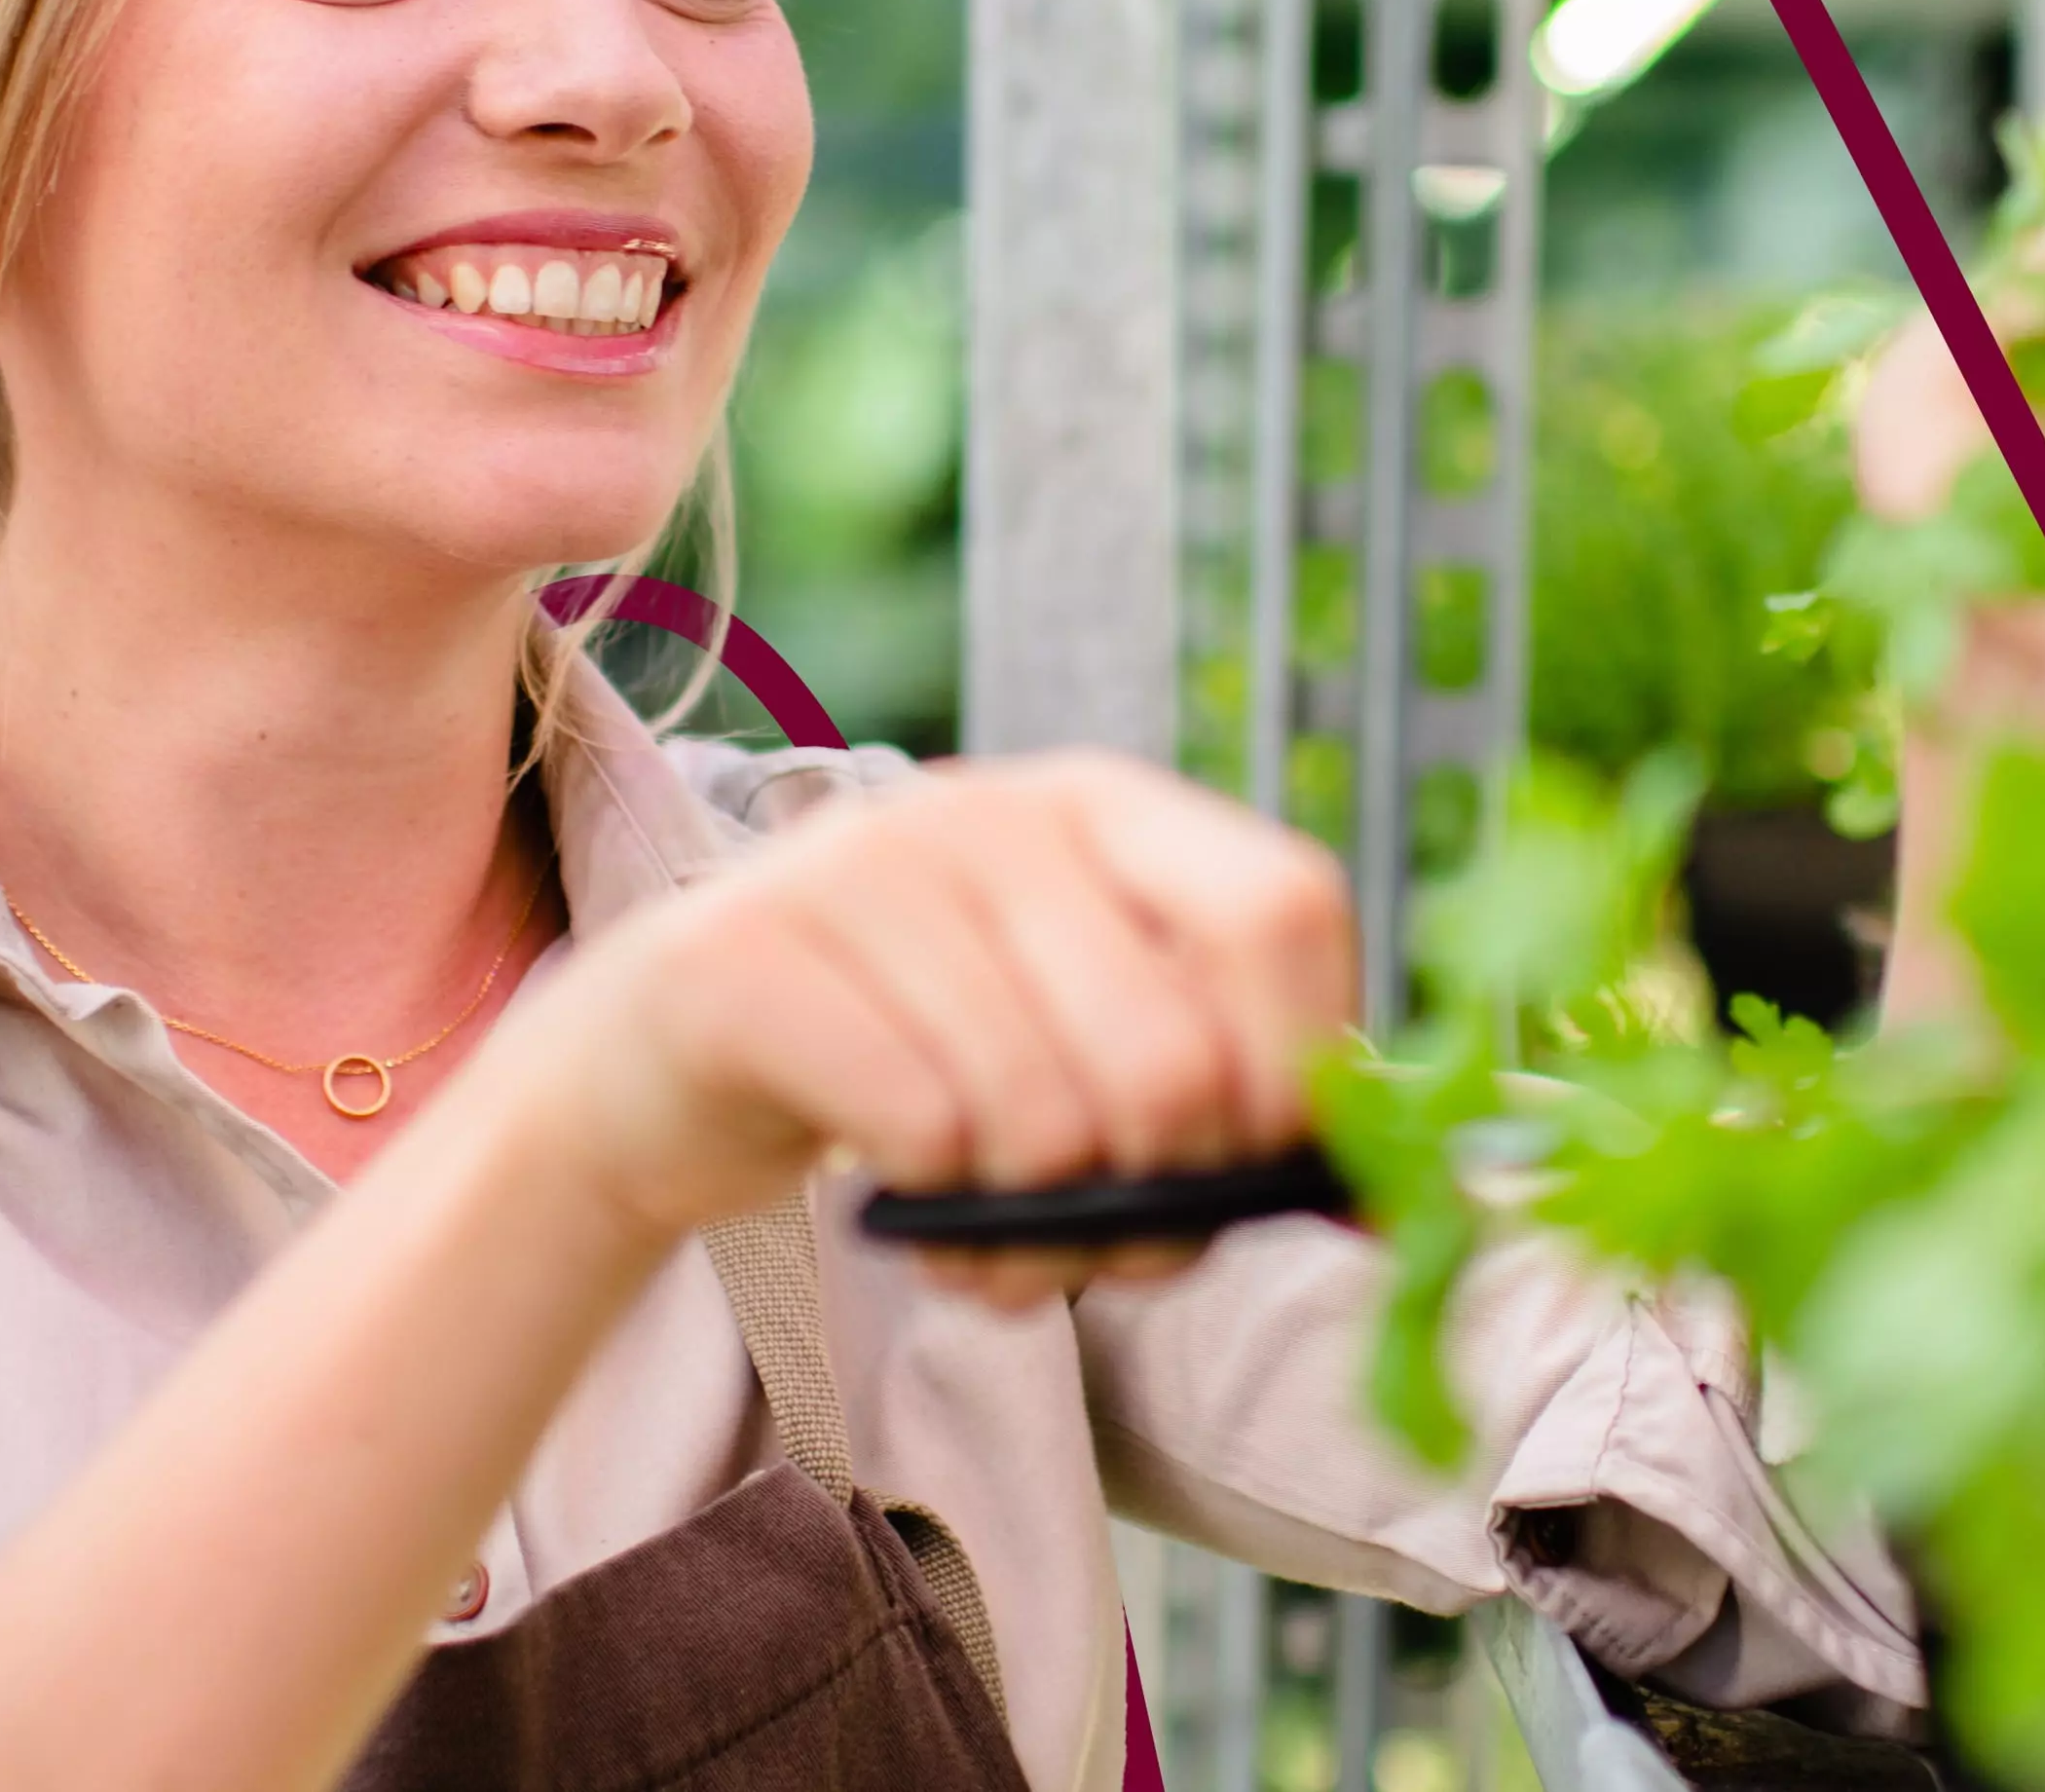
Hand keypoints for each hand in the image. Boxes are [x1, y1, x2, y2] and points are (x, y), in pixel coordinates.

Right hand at [475, 755, 1355, 1306]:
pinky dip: (932, 1211)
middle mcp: (988, 809)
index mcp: (1101, 807)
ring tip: (989, 1230)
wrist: (661, 1067)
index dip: (1299, 1070)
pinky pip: (920, 1132)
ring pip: (1043, 1118)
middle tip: (1101, 1238)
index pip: (1283, 908)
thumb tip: (1383, 1194)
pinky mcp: (748, 960)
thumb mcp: (1076, 1033)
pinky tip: (903, 1201)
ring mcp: (857, 868)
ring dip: (1032, 1228)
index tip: (1252, 1164)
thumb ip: (1215, 1075)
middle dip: (1153, 1198)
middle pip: (1171, 1054)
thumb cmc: (915, 1064)